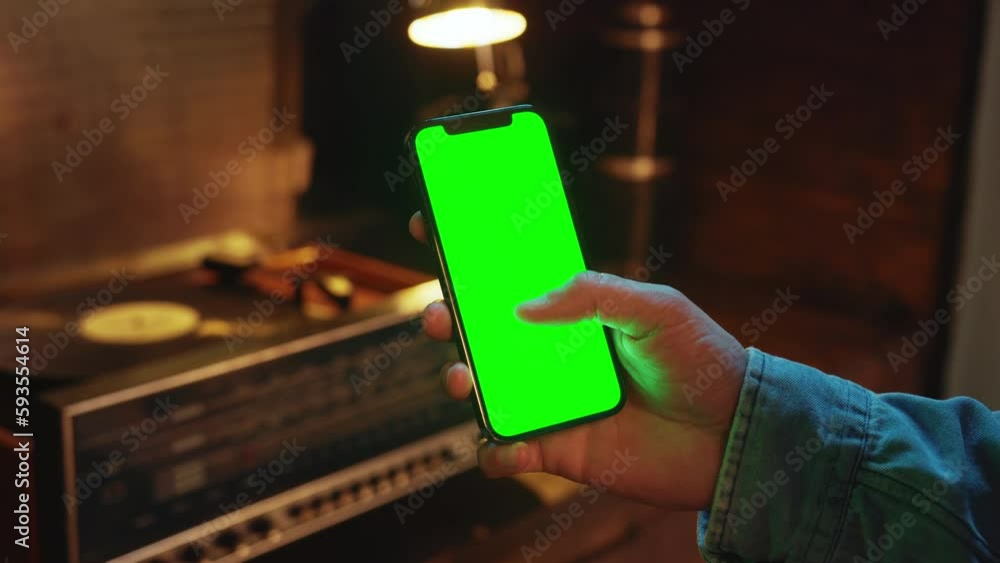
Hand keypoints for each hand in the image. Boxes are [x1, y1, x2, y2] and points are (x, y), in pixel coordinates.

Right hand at [409, 212, 748, 509]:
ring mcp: (549, 399)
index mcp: (573, 310)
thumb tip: (523, 307)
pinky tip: (508, 442)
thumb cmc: (701, 359)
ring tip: (464, 377)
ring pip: (482, 388)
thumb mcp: (655, 307)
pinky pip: (505, 452)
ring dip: (459, 380)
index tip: (432, 225)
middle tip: (438, 313)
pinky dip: (494, 451)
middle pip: (480, 331)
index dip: (469, 255)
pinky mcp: (556, 447)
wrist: (733, 434)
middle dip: (445, 317)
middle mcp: (551, 351)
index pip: (510, 278)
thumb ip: (593, 294)